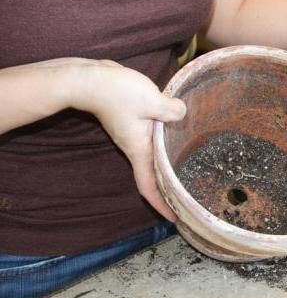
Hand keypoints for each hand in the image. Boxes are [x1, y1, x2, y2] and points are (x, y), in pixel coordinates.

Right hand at [70, 60, 185, 221]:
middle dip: (167, 188)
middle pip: (152, 175)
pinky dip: (163, 144)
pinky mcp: (133, 121)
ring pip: (152, 157)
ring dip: (166, 166)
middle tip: (186, 196)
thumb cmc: (116, 93)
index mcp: (139, 149)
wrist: (88, 79)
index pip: (149, 185)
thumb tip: (182, 113)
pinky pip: (151, 139)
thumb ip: (172, 111)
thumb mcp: (151, 101)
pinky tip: (177, 135)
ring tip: (186, 170)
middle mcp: (134, 146)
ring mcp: (132, 134)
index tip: (175, 218)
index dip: (161, 204)